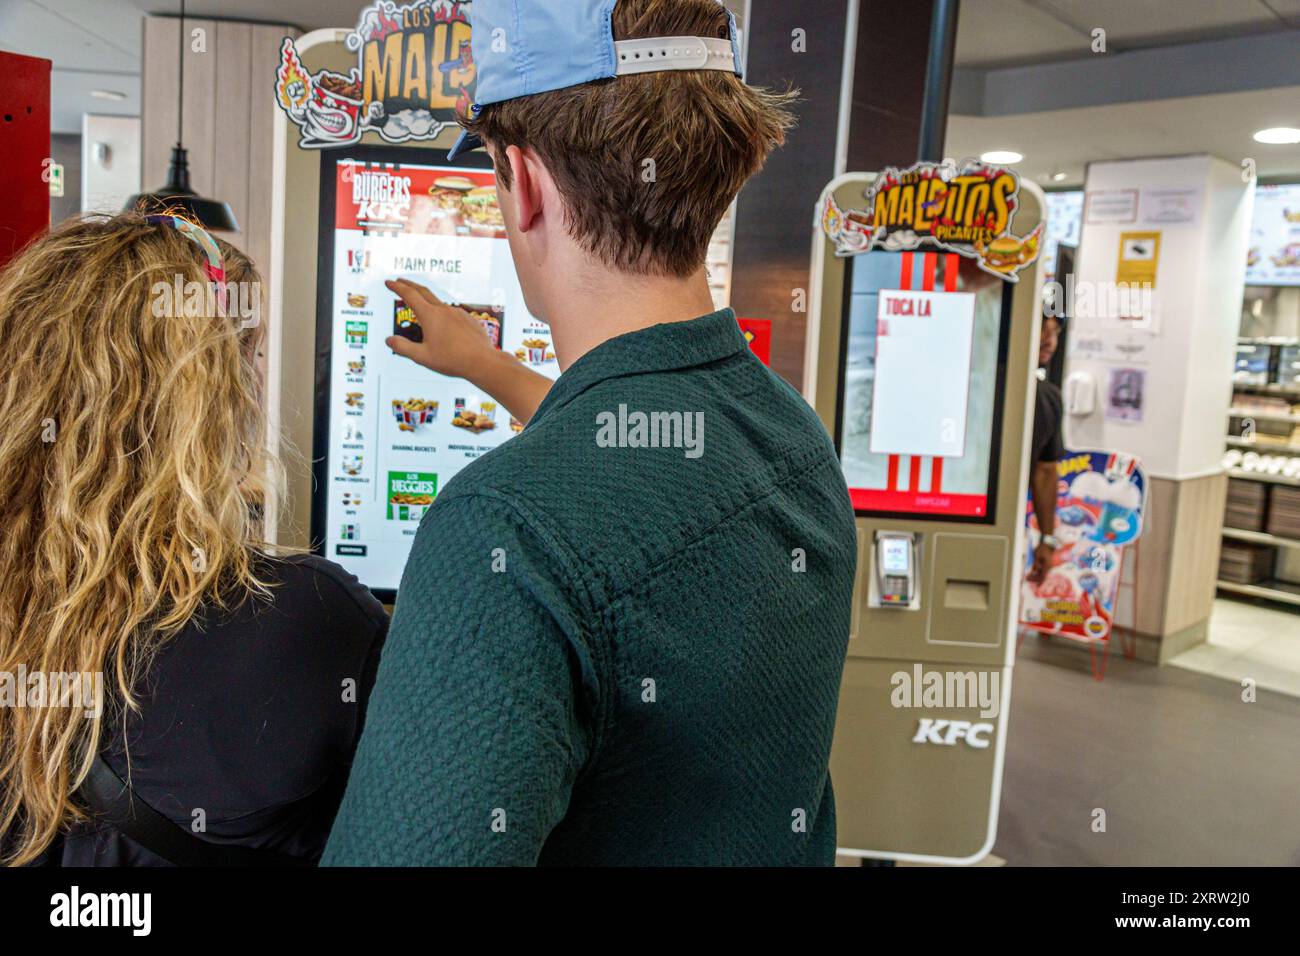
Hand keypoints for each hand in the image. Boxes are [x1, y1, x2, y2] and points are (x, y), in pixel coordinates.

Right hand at [383, 278, 497, 380]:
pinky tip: (444, 327)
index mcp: (430, 316)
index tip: (389, 282)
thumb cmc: (453, 360)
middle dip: (409, 284)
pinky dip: (443, 315)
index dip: (397, 287)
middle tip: (400, 281)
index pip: (409, 295)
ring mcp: (458, 313)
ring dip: (427, 301)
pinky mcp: (468, 319)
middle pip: (423, 291)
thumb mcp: (422, 357)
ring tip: (422, 308)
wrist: (483, 362)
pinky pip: (452, 314)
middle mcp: (444, 310)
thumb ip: (403, 348)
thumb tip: (389, 340)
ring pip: (439, 304)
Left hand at [1026, 541, 1054, 583]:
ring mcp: (1048, 565)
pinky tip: (1032, 572)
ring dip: (1035, 575)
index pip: (1044, 575)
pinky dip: (1037, 572)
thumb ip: (1036, 563)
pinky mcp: (1047, 564)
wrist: (1049, 543)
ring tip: (1028, 576)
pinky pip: (1042, 570)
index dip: (1040, 581)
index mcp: (1047, 565)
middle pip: (1042, 575)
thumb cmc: (1043, 548)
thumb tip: (1034, 571)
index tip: (1038, 586)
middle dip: (1034, 578)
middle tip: (1026, 578)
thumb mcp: (1037, 555)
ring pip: (1042, 573)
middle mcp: (1048, 566)